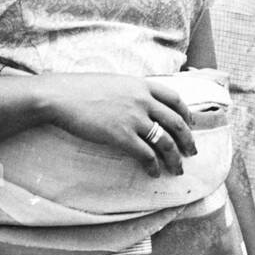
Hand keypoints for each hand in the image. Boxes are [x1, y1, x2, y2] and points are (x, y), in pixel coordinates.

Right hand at [42, 74, 195, 176]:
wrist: (61, 96)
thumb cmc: (82, 88)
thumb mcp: (115, 82)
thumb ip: (132, 91)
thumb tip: (140, 103)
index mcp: (142, 85)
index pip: (175, 98)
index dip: (186, 113)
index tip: (189, 124)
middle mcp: (143, 101)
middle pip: (176, 122)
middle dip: (188, 140)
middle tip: (192, 152)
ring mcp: (133, 118)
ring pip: (165, 141)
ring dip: (174, 158)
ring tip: (177, 169)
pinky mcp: (121, 136)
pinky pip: (145, 154)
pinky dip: (153, 166)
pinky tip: (154, 173)